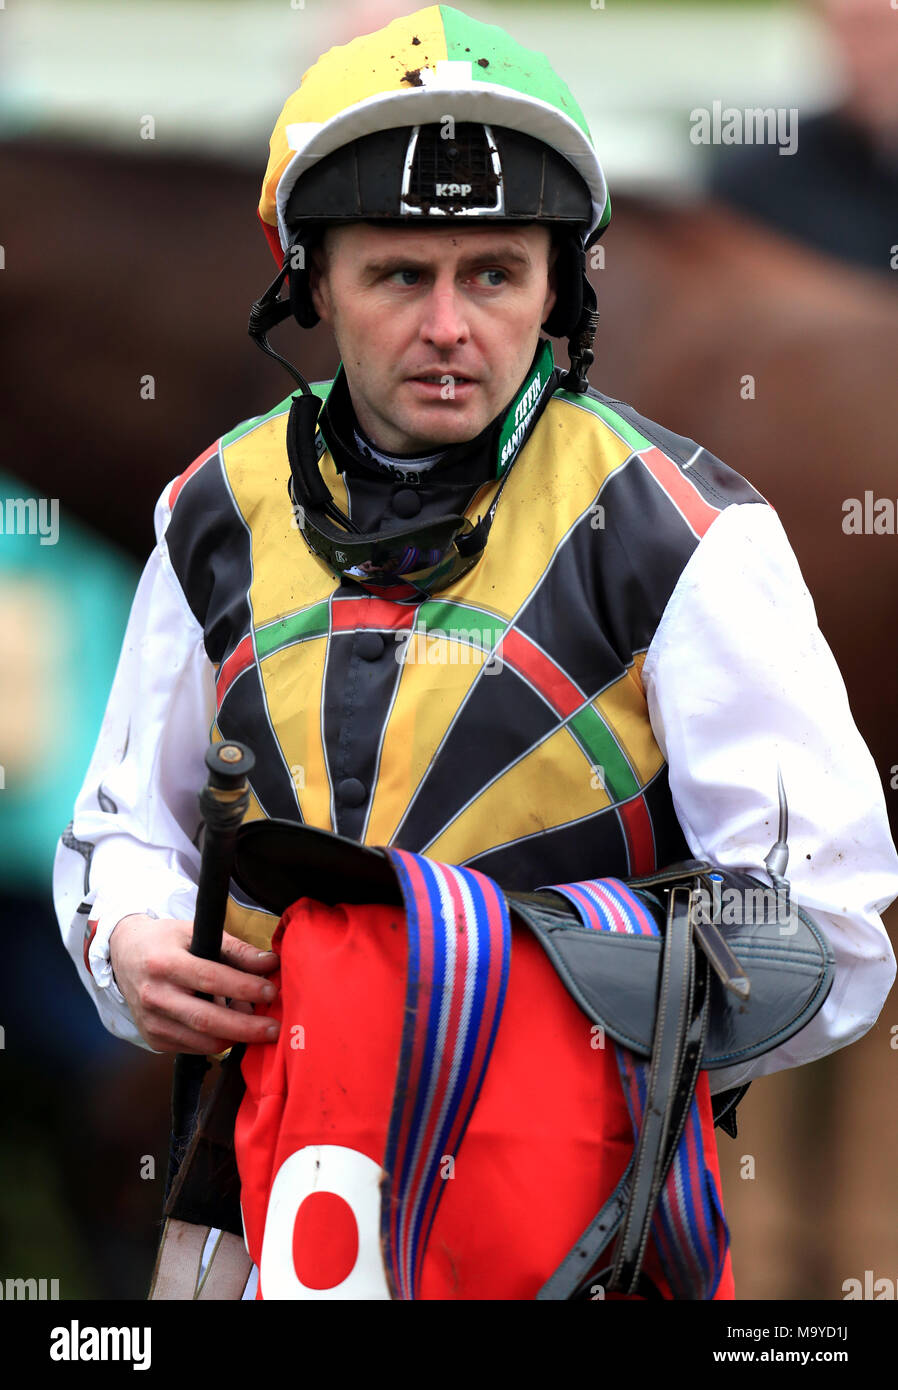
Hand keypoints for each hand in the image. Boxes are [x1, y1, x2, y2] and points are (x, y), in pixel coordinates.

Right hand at [109, 915, 280, 1053]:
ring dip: (236, 1037)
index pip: (210, 979)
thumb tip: (270, 964)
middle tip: (275, 1028)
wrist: (124, 956)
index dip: (244, 987)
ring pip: (202, 1041)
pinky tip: (233, 1028)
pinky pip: (194, 1048)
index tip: (271, 991)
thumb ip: (235, 949)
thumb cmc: (166, 941)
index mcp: (164, 963)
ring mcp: (151, 1022)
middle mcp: (154, 996)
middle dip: (246, 1028)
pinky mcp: (154, 1039)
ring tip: (258, 1025)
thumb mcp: (196, 932)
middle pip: (206, 1020)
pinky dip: (219, 1042)